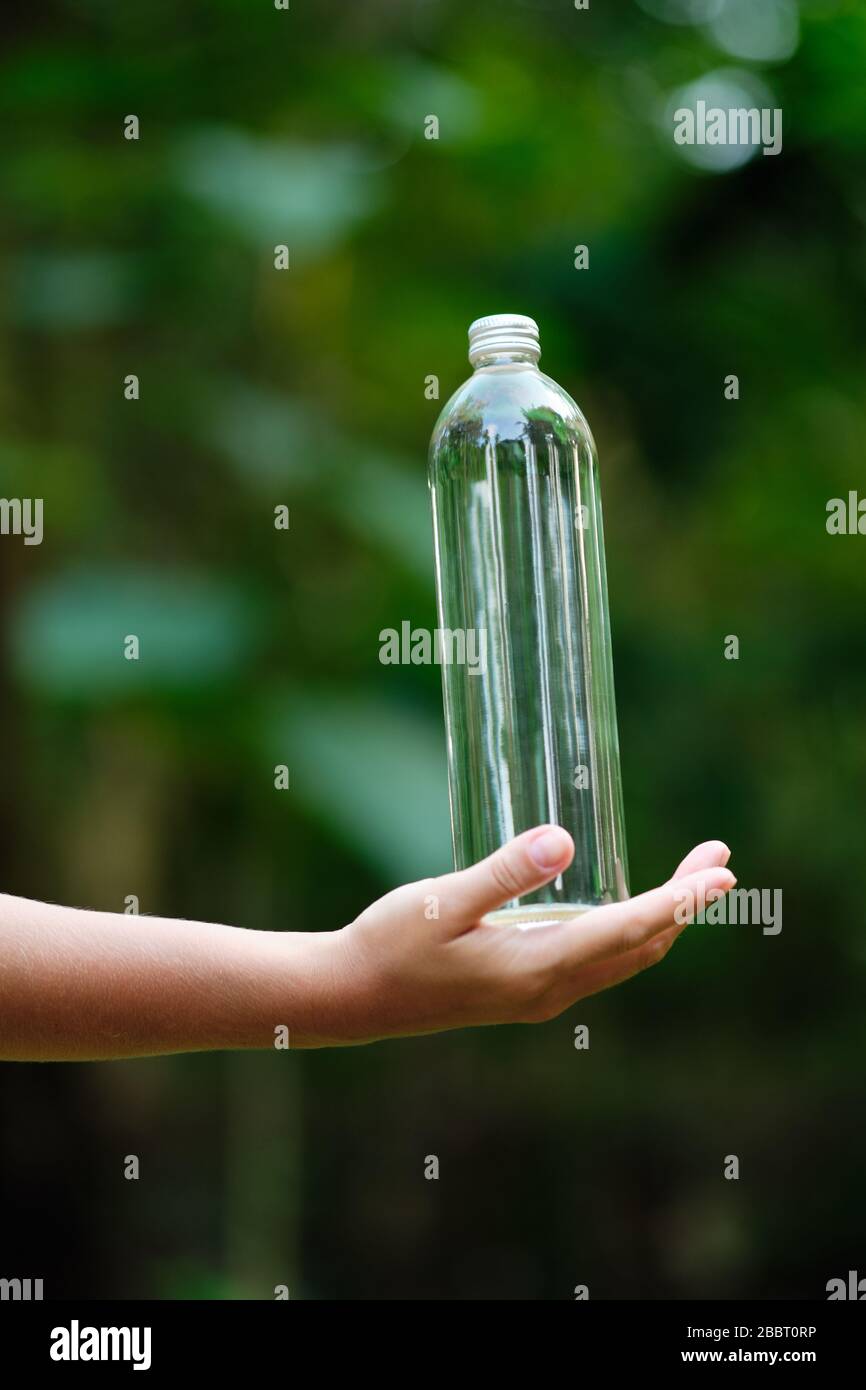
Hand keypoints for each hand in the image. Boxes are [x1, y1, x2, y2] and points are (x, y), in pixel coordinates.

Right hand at [326, 828, 733, 1042]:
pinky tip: (626, 906)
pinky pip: (599, 962)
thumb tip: (562, 840)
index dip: (681, 901)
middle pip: (642, 948)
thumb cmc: (390, 944)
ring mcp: (540, 994)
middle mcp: (550, 988)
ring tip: (691, 878)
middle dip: (686, 905)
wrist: (353, 998)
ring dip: (663, 920)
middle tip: (718, 858)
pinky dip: (630, 932)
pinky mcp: (526, 989)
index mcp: (537, 966)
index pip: (630, 931)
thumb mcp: (441, 900)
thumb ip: (503, 872)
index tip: (723, 873)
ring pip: (624, 959)